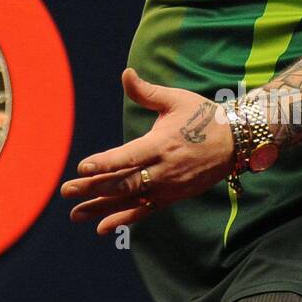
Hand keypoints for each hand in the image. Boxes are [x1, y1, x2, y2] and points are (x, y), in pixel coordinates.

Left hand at [59, 67, 235, 235]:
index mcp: (162, 144)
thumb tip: (126, 73)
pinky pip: (144, 212)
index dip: (105, 163)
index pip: (128, 157)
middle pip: (123, 182)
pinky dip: (123, 220)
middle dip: (93, 188)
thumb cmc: (203, 116)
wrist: (236, 142)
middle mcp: (163, 170)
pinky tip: (101, 228)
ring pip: (129, 200)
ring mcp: (168, 187)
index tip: (82, 167)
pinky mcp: (172, 197)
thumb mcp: (176, 100)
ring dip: (101, 208)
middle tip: (66, 191)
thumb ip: (146, 92)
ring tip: (74, 215)